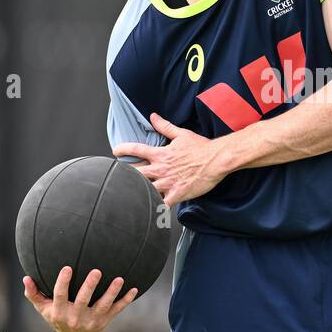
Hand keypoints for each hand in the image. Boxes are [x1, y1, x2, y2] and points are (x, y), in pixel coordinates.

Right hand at [23, 266, 136, 331]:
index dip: (63, 282)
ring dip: (112, 292)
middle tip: (97, 271)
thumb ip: (33, 294)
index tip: (67, 268)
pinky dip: (126, 300)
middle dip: (90, 286)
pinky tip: (134, 289)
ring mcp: (92, 320)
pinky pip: (117, 310)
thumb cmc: (57, 317)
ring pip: (103, 305)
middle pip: (83, 300)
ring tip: (120, 279)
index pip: (60, 295)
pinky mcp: (104, 321)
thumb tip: (25, 278)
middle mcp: (76, 317)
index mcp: (60, 312)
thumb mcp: (43, 308)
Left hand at [112, 113, 230, 206]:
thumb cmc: (201, 147)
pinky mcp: (176, 194)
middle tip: (119, 177)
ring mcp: (167, 182)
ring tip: (127, 196)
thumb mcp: (182, 134)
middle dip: (125, 175)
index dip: (123, 149)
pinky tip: (148, 214)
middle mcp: (161, 168)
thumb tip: (153, 117)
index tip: (116, 151)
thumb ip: (165, 126)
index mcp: (161, 154)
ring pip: (145, 189)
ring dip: (136, 192)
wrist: (216, 160)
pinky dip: (154, 209)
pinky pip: (162, 204)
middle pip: (135, 173)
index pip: (136, 149)